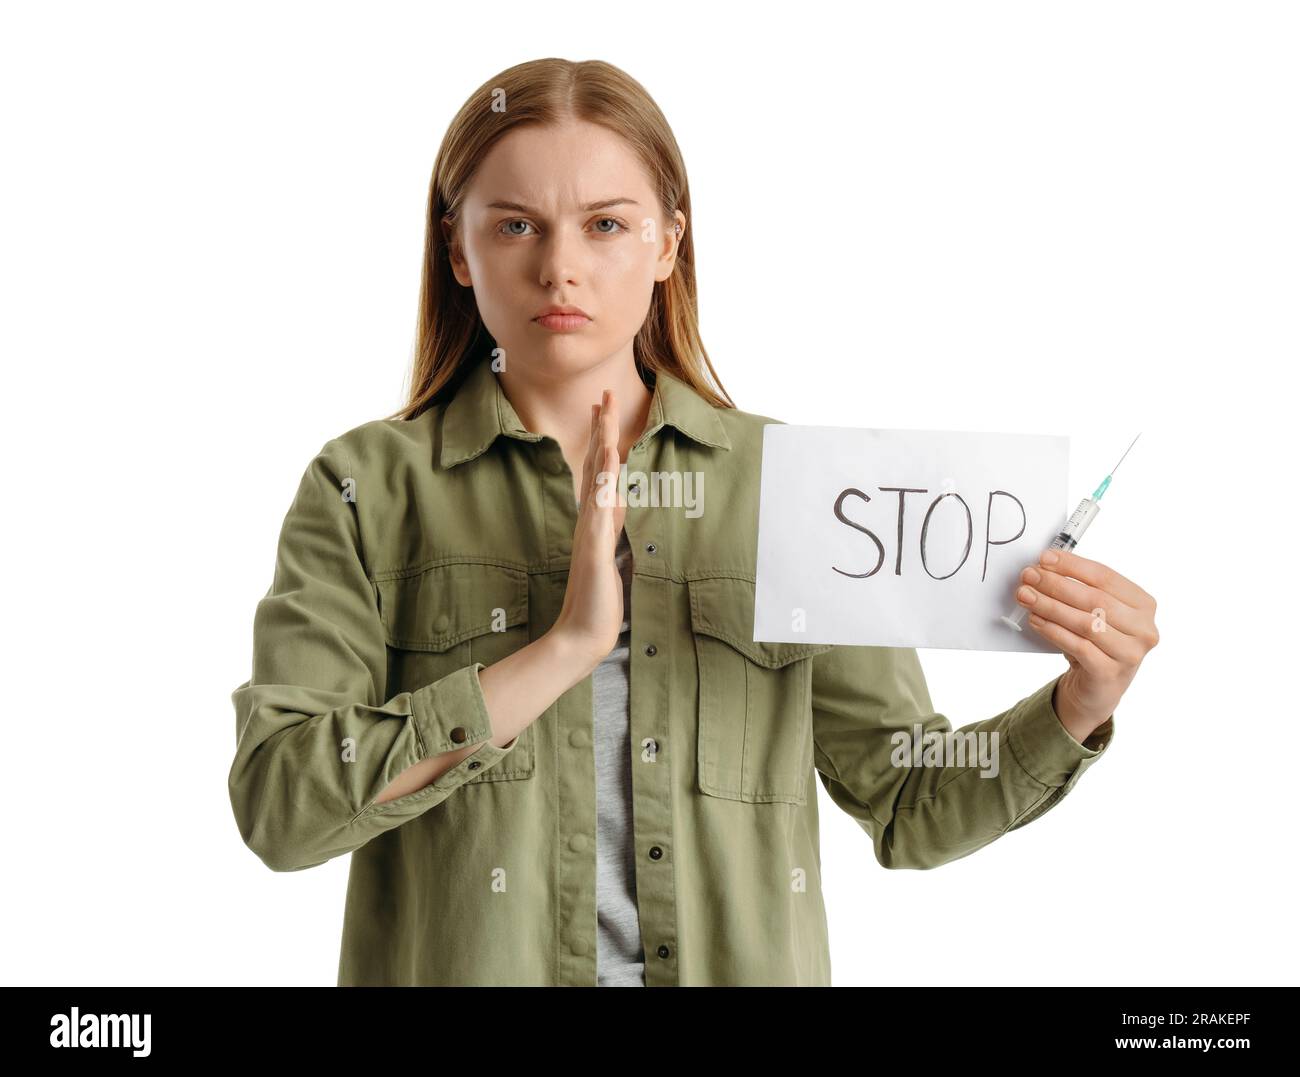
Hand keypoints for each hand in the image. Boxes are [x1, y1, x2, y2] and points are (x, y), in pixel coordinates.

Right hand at [550, 389, 628, 667]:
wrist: (584, 632)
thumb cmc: (598, 601)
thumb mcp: (612, 559)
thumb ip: (613, 534)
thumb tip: (619, 512)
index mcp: (597, 522)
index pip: (600, 473)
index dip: (602, 441)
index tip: (604, 412)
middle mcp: (591, 519)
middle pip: (596, 464)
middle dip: (601, 429)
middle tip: (603, 394)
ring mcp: (590, 530)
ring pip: (596, 477)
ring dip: (601, 443)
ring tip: (604, 411)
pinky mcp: (594, 545)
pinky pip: (600, 505)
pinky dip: (605, 479)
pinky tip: (609, 457)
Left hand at [1015, 548, 1158, 741]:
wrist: (1097, 687)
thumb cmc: (1096, 642)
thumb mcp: (1096, 612)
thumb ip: (1079, 589)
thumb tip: (1045, 568)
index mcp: (1144, 604)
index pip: (1105, 577)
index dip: (1072, 565)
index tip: (1045, 558)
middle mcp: (1144, 629)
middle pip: (1095, 599)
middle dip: (1057, 585)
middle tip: (1029, 576)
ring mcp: (1130, 653)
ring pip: (1086, 623)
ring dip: (1051, 606)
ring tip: (1027, 596)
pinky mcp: (1110, 673)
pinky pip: (1078, 646)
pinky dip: (1053, 631)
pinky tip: (1036, 620)